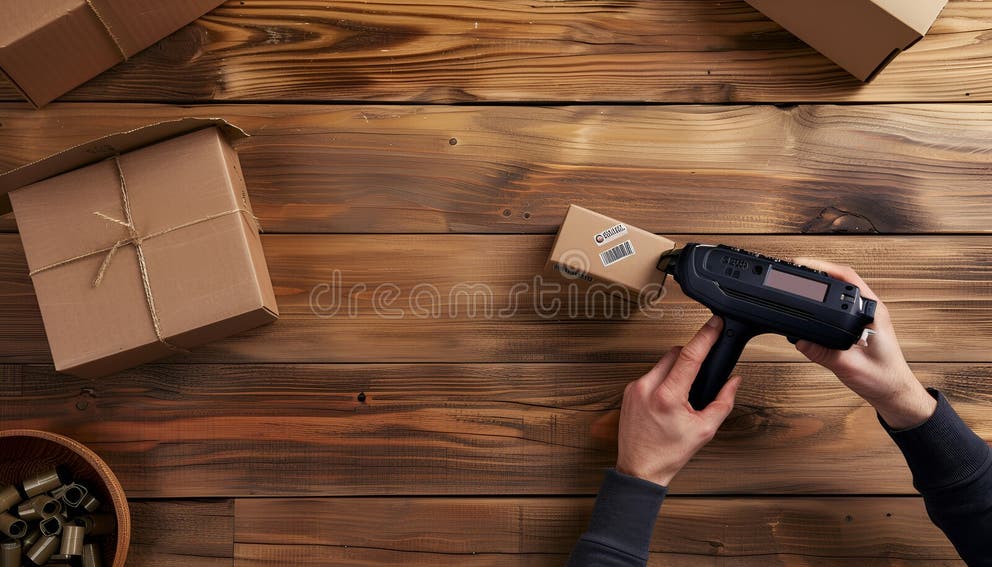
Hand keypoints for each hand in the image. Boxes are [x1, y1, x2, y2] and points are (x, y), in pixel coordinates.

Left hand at [615, 316, 741, 485]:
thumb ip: (723, 401)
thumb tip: (733, 381)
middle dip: (691, 357)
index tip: (714, 323)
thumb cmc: (668, 453)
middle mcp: (647, 388)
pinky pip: (650, 374)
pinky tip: (668, 397)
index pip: (690, 355)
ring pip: (661, 363)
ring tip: (682, 393)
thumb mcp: (705, 430)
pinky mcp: (628, 391)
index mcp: (667, 396)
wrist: (640, 468)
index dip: (705, 335)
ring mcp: (634, 388)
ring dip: (676, 369)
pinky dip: (663, 379)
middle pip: (675, 354)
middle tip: (700, 374)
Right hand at [792, 257, 935, 429]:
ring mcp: (866, 317)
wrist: (895, 393)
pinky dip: (823, 299)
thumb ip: (824, 353)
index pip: (848, 278)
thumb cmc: (883, 380)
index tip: (804, 264)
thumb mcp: (850, 367)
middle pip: (843, 279)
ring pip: (841, 291)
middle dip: (818, 270)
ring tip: (800, 281)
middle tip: (795, 269)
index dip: (823, 266)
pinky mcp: (860, 325)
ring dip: (822, 283)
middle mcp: (870, 310)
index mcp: (873, 312)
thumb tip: (801, 341)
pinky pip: (840, 305)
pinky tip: (811, 303)